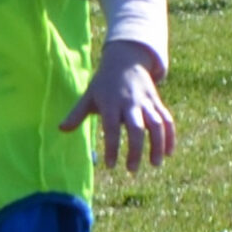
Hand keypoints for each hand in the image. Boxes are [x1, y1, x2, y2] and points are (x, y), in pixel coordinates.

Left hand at [61, 40, 174, 170]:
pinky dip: (171, 136)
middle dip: (135, 150)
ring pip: (157, 125)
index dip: (112, 148)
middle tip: (131, 169)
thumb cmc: (103, 84)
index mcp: (111, 104)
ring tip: (155, 164)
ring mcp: (147, 102)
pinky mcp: (158, 102)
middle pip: (136, 129)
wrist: (125, 62)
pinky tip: (169, 153)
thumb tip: (61, 129)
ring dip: (158, 145)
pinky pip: (168, 120)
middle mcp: (131, 103)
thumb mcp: (88, 96)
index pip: (111, 129)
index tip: (110, 165)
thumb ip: (76, 114)